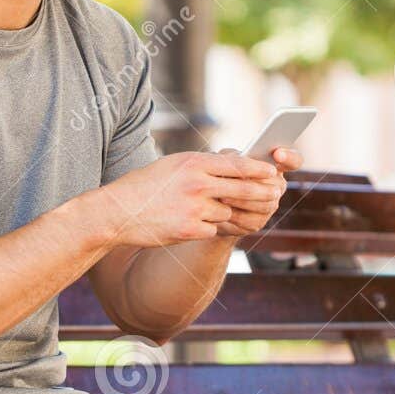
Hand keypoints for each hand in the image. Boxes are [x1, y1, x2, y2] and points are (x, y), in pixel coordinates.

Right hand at [92, 150, 286, 248]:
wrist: (119, 212)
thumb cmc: (146, 186)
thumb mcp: (173, 165)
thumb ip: (202, 166)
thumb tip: (232, 166)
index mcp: (194, 163)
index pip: (236, 164)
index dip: (258, 169)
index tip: (272, 172)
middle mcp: (197, 184)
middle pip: (242, 189)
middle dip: (261, 193)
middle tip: (275, 195)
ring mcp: (195, 208)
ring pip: (226, 212)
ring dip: (220, 213)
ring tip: (198, 209)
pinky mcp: (190, 230)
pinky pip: (212, 230)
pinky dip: (204, 228)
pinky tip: (185, 223)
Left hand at [210, 146, 299, 236]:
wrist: (211, 205)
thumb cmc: (221, 176)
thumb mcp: (224, 161)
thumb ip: (232, 157)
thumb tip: (236, 158)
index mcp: (274, 166)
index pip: (293, 161)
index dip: (290, 157)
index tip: (277, 154)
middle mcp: (277, 186)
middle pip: (277, 185)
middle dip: (256, 183)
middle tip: (236, 180)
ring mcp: (270, 205)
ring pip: (265, 204)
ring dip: (243, 200)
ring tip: (222, 196)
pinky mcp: (257, 222)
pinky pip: (251, 219)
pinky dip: (235, 214)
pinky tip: (222, 209)